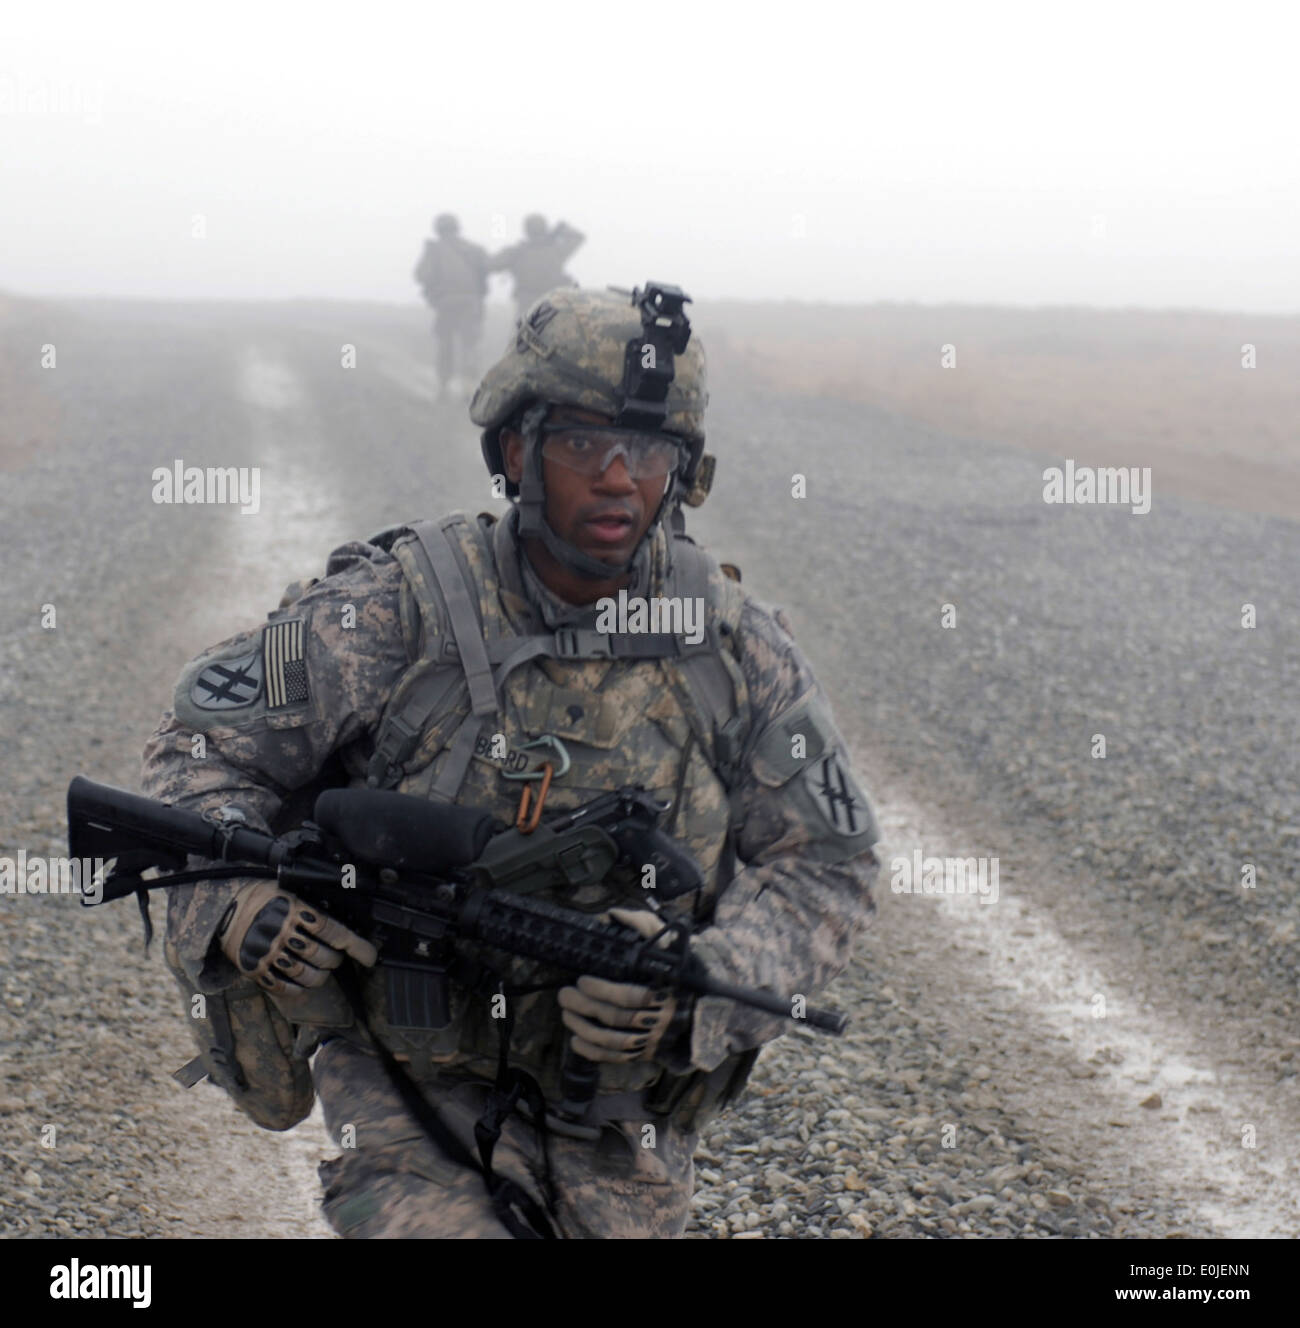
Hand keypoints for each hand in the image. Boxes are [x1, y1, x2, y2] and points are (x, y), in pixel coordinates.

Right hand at [218, 881, 376, 993]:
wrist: (224, 905)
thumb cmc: (263, 896)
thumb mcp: (290, 891)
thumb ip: (312, 908)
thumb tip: (345, 925)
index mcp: (293, 910)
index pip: (332, 931)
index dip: (356, 946)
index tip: (370, 956)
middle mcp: (281, 932)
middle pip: (322, 955)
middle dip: (335, 960)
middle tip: (336, 957)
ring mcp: (267, 952)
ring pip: (306, 975)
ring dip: (320, 976)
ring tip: (322, 971)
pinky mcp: (254, 969)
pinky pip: (284, 987)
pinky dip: (298, 989)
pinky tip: (302, 982)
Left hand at [557, 908, 690, 1063]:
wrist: (706, 1003)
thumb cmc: (682, 967)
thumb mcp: (669, 941)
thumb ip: (643, 925)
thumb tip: (613, 915)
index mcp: (665, 989)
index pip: (630, 996)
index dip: (602, 990)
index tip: (582, 980)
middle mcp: (660, 1017)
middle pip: (618, 1018)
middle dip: (585, 1007)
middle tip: (564, 994)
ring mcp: (653, 1038)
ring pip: (614, 1041)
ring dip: (585, 1029)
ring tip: (566, 1014)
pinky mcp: (646, 1052)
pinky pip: (617, 1058)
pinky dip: (594, 1052)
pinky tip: (576, 1040)